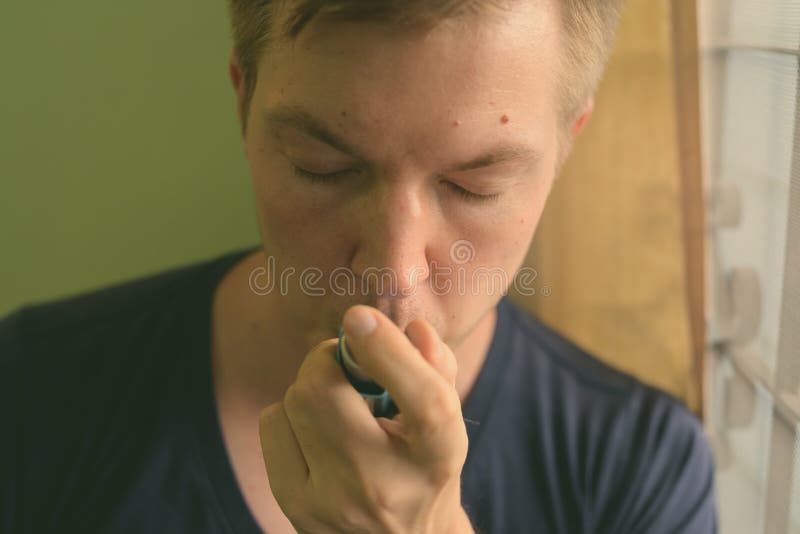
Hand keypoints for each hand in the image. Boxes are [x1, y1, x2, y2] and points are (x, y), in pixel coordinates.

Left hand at [258, 305, 472, 533]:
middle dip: (327, 360)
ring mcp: (332, 502)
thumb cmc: (423, 468)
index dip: (389, 352)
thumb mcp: (445, 423)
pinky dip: (289, 414)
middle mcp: (385, 487)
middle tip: (344, 364)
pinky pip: (272, 425)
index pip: (424, 401)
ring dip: (310, 387)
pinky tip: (315, 432)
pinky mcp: (294, 508)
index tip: (361, 317)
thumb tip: (414, 329)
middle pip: (323, 394)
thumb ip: (435, 368)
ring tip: (337, 406)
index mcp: (437, 458)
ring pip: (292, 403)